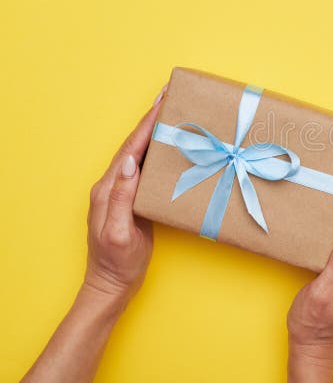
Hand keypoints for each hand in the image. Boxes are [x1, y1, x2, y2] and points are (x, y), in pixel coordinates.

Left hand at [19, 88, 164, 382]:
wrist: (112, 285)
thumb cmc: (117, 263)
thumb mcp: (119, 232)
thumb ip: (121, 197)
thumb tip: (131, 162)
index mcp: (109, 188)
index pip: (130, 148)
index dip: (146, 124)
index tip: (162, 101)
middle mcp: (113, 185)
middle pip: (134, 144)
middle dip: (152, 120)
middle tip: (170, 98)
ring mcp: (122, 192)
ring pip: (140, 154)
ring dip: (155, 133)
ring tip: (173, 115)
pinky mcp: (132, 200)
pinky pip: (147, 168)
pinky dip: (158, 152)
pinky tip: (171, 148)